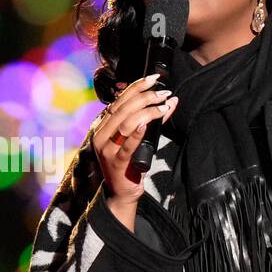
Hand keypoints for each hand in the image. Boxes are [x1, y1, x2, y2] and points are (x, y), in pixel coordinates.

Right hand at [92, 73, 178, 207]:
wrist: (122, 193)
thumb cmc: (130, 164)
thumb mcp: (138, 139)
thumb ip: (150, 120)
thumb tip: (170, 101)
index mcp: (103, 127)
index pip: (119, 101)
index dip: (136, 87)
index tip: (153, 78)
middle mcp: (101, 136)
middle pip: (122, 109)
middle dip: (145, 97)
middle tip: (163, 93)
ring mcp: (107, 150)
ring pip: (125, 123)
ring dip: (147, 111)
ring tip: (163, 105)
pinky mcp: (117, 164)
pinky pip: (127, 146)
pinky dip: (136, 133)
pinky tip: (146, 123)